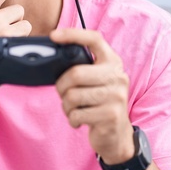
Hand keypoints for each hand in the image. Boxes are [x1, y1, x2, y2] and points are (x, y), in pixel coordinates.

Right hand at [0, 0, 33, 73]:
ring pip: (25, 24)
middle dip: (14, 18)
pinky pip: (24, 37)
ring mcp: (3, 33)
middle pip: (19, 9)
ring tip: (3, 39)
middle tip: (1, 29)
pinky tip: (5, 47)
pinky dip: (19, 41)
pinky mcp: (10, 45)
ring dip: (18, 31)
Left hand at [50, 27, 133, 163]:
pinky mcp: (110, 116)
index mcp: (113, 62)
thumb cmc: (99, 103)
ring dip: (66, 106)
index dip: (73, 34)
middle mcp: (118, 76)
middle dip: (61, 86)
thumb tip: (52, 58)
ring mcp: (116, 96)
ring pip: (73, 96)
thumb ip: (83, 69)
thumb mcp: (97, 82)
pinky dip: (72, 119)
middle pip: (75, 73)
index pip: (94, 39)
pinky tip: (79, 120)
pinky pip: (76, 114)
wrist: (117, 135)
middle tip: (63, 93)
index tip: (54, 36)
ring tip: (73, 109)